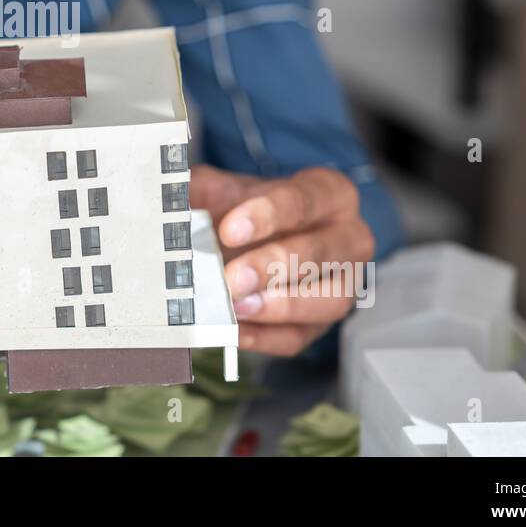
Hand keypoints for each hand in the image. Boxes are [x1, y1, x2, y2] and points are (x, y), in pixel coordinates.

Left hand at [190, 164, 374, 356]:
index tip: (229, 230)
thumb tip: (176, 199)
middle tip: (232, 279)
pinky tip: (236, 331)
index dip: (266, 216)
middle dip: (273, 267)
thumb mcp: (229, 189)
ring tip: (237, 308)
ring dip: (279, 307)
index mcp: (330, 193)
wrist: (262, 236)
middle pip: (320, 253)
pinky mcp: (323, 322)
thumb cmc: (252, 209)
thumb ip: (207, 190)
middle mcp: (349, 237)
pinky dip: (267, 337)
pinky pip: (302, 336)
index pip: (303, 201)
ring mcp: (343, 283)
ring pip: (328, 300)